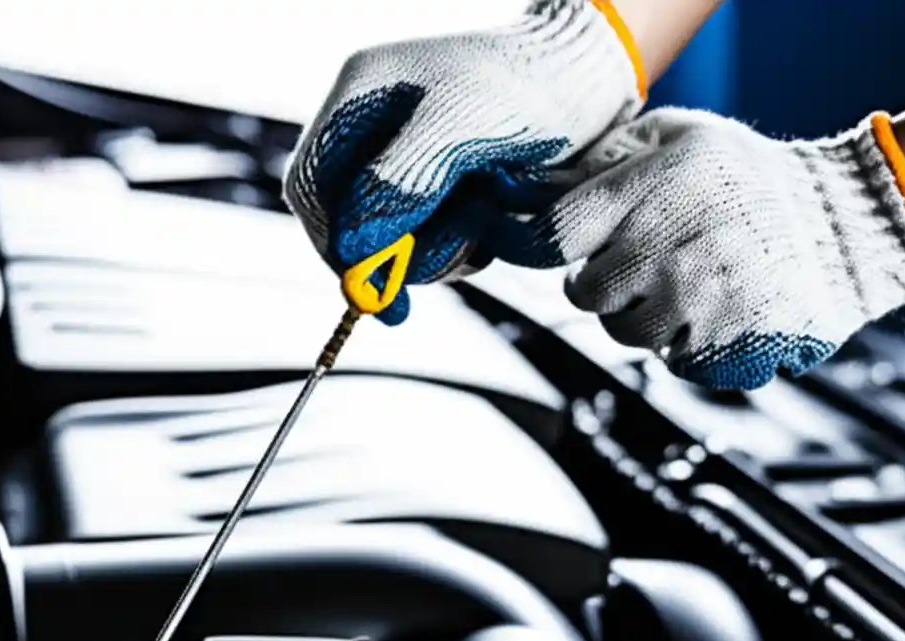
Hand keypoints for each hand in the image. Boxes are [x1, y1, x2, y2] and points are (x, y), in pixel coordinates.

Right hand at [284, 0, 643, 323]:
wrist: (592, 80)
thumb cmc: (528, 87)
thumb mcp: (459, 128)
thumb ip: (398, 183)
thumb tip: (349, 248)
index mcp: (358, 100)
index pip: (312, 187)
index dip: (334, 246)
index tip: (373, 296)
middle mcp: (376, 134)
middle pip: (352, 223)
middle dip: (400, 252)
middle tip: (454, 257)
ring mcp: (411, 165)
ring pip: (398, 241)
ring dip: (442, 248)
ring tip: (489, 216)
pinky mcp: (447, 190)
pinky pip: (436, 239)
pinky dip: (466, 242)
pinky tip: (498, 217)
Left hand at [525, 108, 904, 388]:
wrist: (847, 226)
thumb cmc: (754, 175)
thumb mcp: (684, 135)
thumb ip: (614, 157)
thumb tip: (543, 184)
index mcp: (648, 190)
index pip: (553, 235)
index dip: (532, 245)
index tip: (539, 247)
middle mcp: (663, 249)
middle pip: (584, 293)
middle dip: (600, 281)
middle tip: (635, 264)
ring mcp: (693, 304)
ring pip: (625, 333)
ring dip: (642, 315)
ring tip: (684, 284)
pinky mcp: (722, 348)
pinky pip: (673, 359)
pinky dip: (687, 342)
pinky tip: (717, 309)